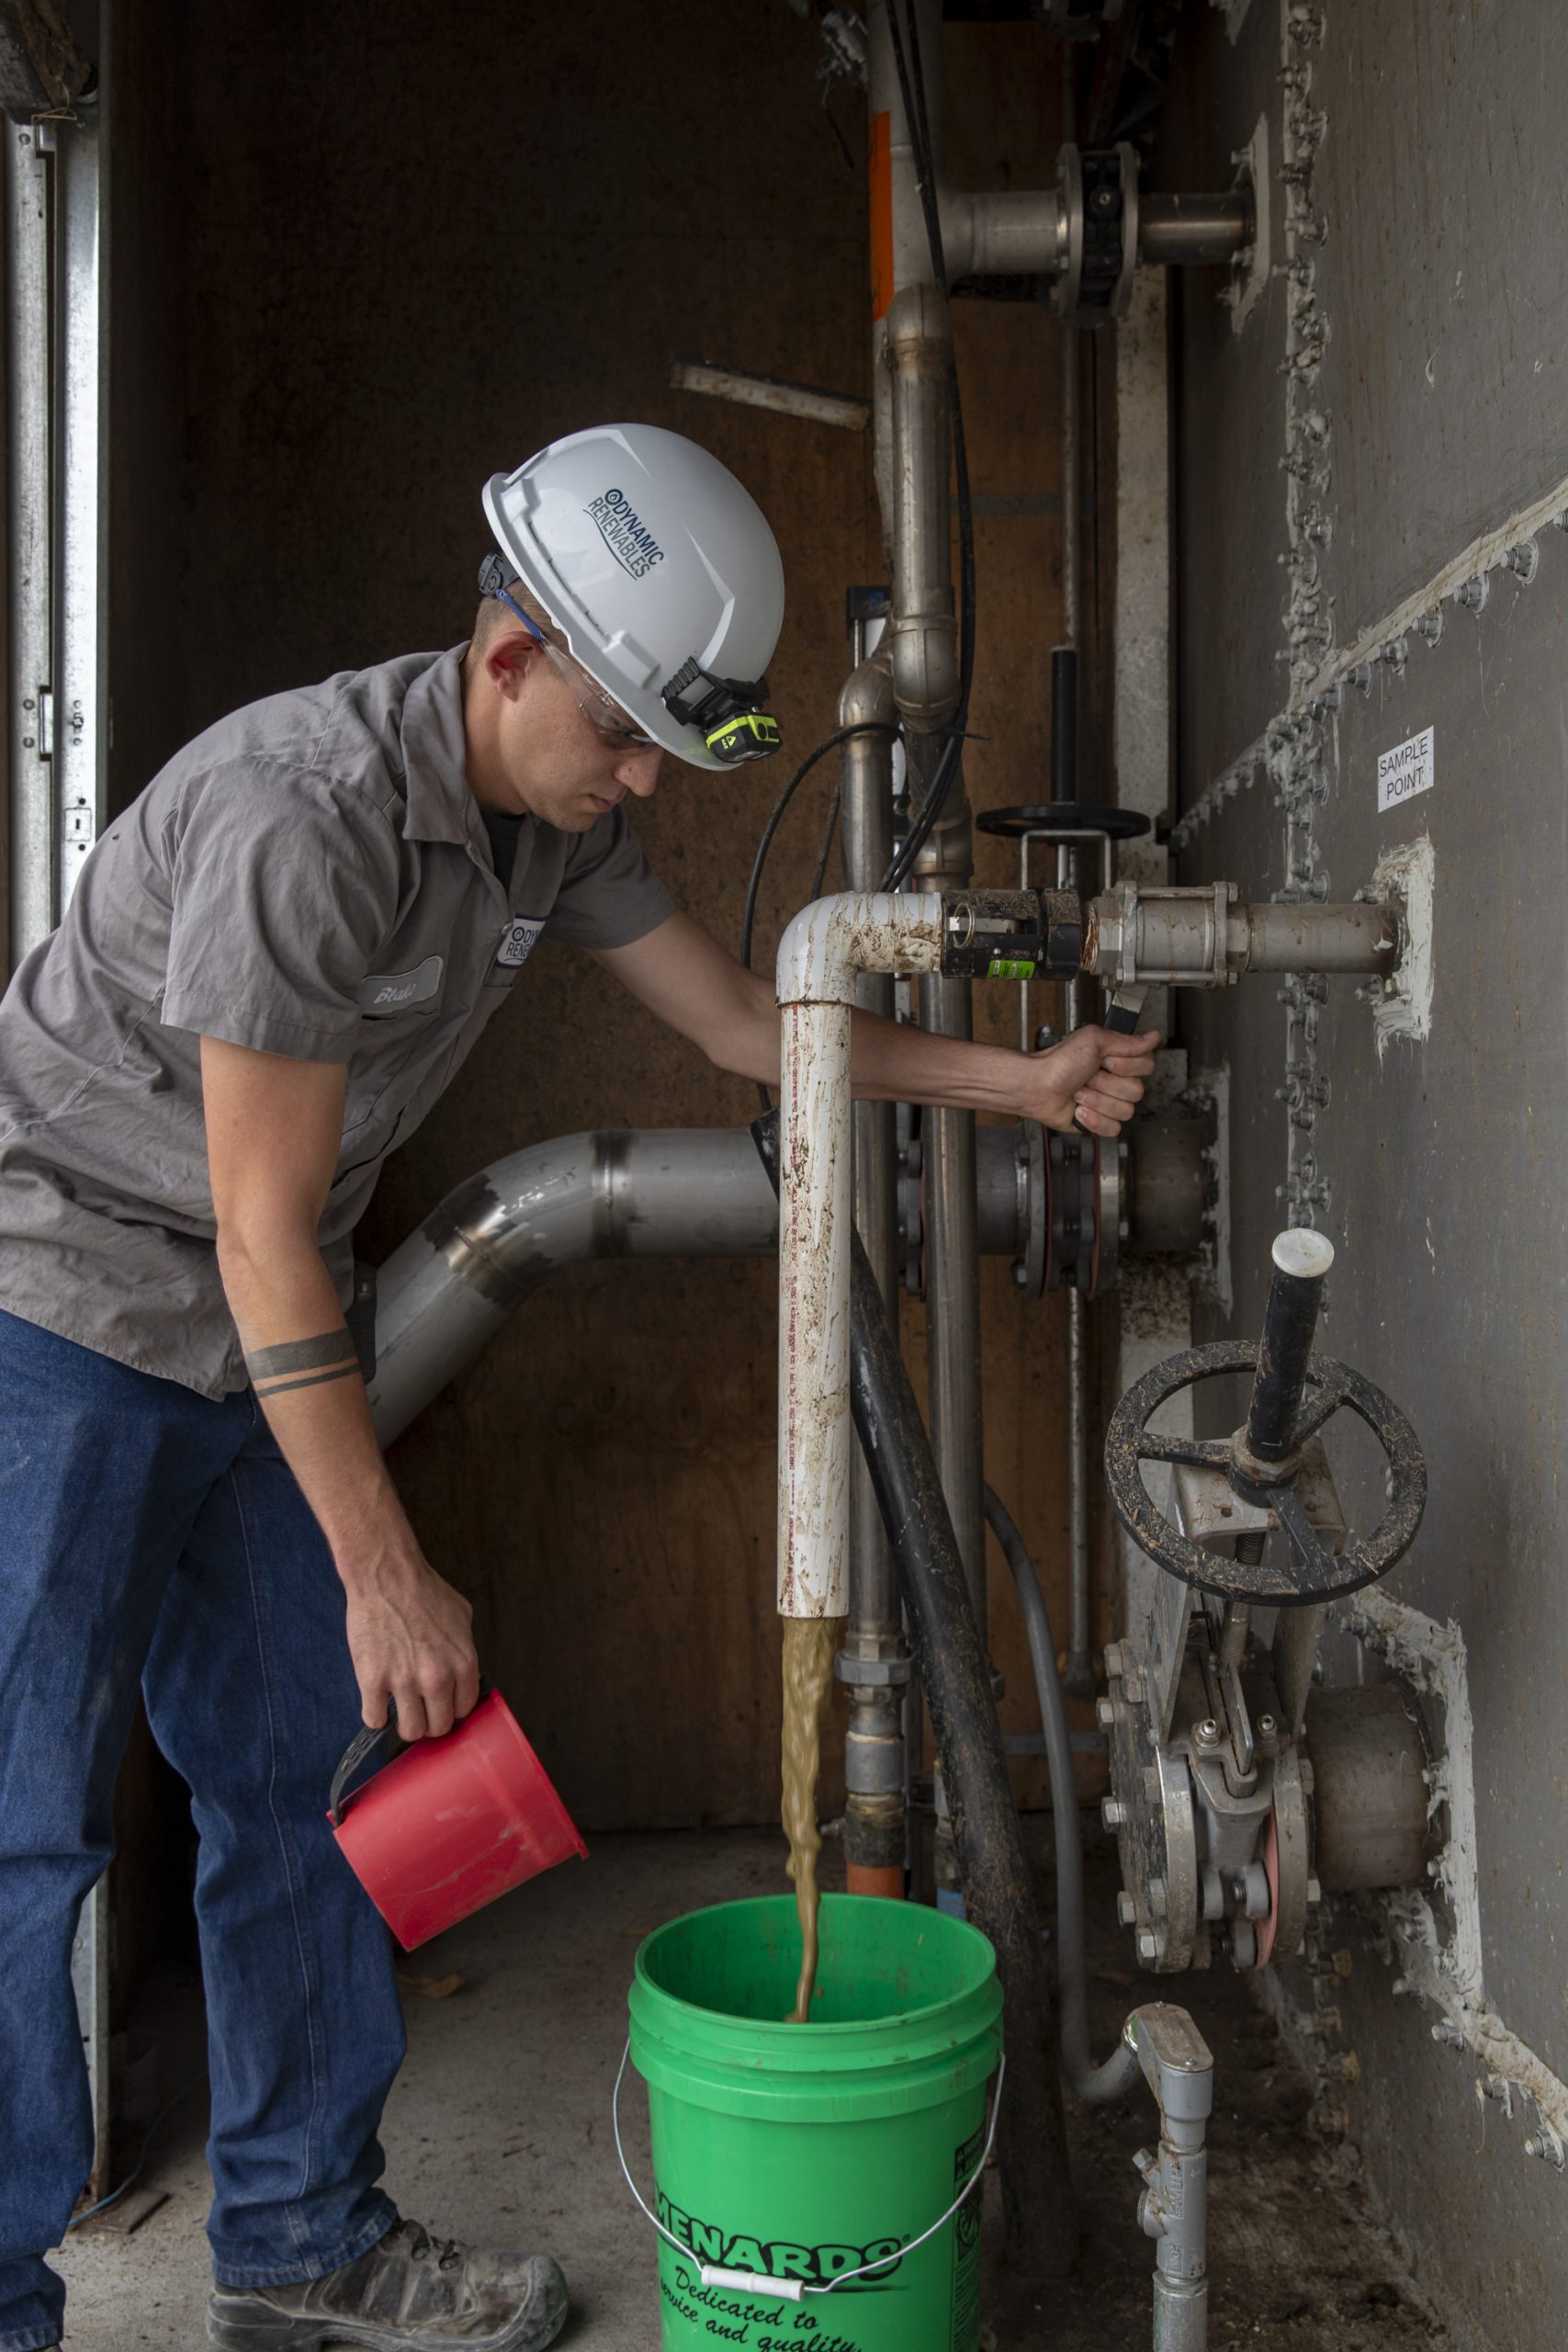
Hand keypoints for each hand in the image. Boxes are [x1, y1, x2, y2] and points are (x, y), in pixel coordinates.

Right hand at [341, 1545, 479, 1740]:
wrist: (386, 1576)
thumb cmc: (424, 1591)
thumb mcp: (462, 1616)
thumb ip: (465, 1648)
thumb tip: (463, 1672)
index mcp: (463, 1663)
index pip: (463, 1709)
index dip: (451, 1708)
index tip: (440, 1703)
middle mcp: (437, 1678)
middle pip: (438, 1727)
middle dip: (430, 1721)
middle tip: (420, 1709)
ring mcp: (404, 1682)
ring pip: (410, 1731)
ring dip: (405, 1724)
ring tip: (399, 1709)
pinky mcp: (372, 1681)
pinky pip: (375, 1720)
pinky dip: (376, 1716)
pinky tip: (377, 1701)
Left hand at [1022, 1025, 1160, 1137]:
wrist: (1037, 1087)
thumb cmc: (1059, 1062)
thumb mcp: (1094, 1040)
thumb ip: (1127, 1040)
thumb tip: (1153, 1037)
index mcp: (1118, 1060)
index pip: (1147, 1066)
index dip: (1127, 1066)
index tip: (1106, 1061)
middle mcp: (1116, 1081)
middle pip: (1137, 1091)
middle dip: (1107, 1084)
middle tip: (1087, 1077)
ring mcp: (1108, 1102)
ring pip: (1125, 1111)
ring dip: (1097, 1101)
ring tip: (1079, 1092)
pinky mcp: (1100, 1121)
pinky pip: (1114, 1128)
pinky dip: (1094, 1120)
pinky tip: (1080, 1110)